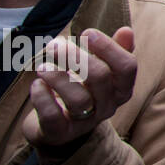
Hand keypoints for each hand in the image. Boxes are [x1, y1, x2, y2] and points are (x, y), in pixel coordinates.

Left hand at [22, 28, 135, 164]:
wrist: (60, 128)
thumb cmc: (82, 90)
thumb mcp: (100, 70)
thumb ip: (114, 51)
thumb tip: (127, 31)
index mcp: (121, 88)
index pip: (127, 67)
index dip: (109, 47)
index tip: (87, 32)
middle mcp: (108, 106)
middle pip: (101, 78)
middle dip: (77, 56)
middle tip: (55, 45)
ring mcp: (86, 122)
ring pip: (79, 99)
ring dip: (58, 77)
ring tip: (42, 66)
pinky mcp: (60, 133)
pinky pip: (53, 116)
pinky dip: (43, 98)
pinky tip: (37, 84)